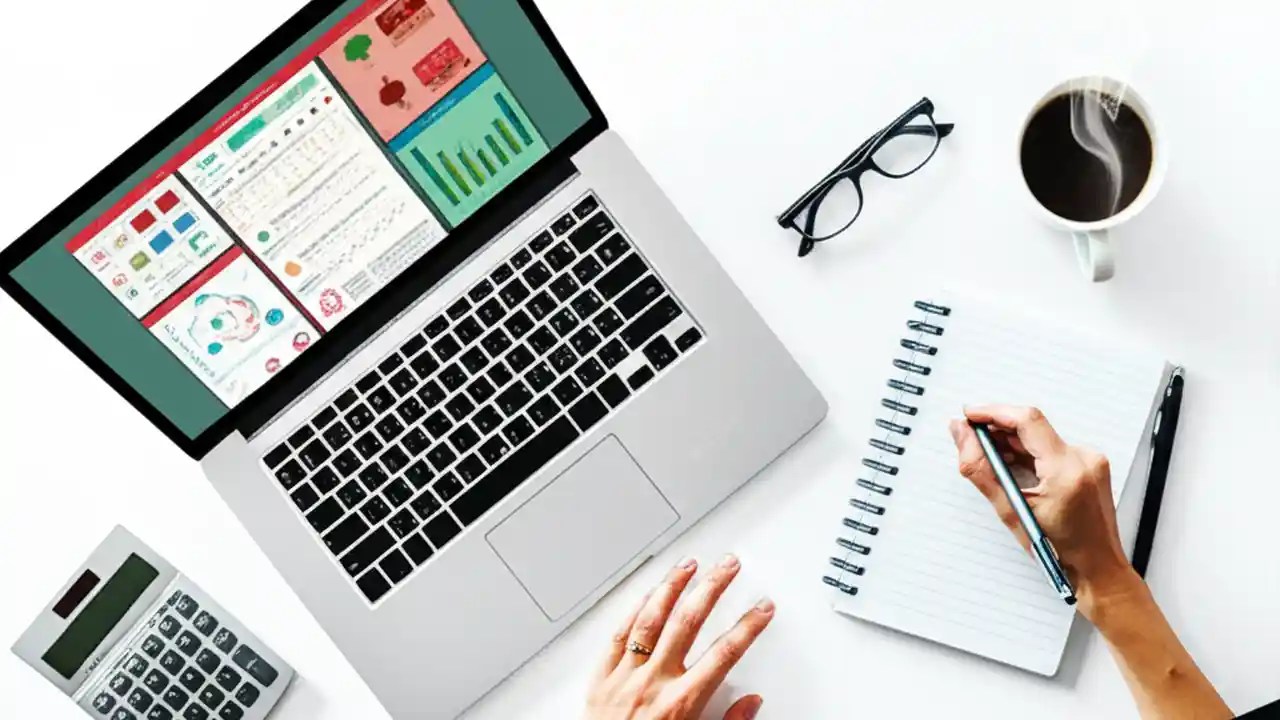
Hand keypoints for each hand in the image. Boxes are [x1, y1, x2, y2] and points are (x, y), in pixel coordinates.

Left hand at [585, 555, 772, 719]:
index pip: (725, 654)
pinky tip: (648, 593)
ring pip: (651, 619)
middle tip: (729, 566)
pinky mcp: (600, 679)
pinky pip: (618, 635)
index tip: (762, 608)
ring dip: (672, 586)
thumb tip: (752, 703)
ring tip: (689, 564)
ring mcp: (624, 678)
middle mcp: (653, 685)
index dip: (748, 626)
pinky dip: (635, 610)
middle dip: (712, 588)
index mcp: (682, 705)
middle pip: (689, 622)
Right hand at [948, 405, 1141, 616]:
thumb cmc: (1060, 551)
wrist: (1097, 569)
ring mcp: (1090, 460)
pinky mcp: (1090, 464)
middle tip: (972, 441)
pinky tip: (1014, 467)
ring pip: (1040, 436)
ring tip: (991, 460)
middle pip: (1031, 426)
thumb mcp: (1010, 511)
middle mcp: (1084, 459)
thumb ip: (980, 469)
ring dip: (1012, 442)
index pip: (1027, 421)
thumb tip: (962, 436)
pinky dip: (1028, 452)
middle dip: (997, 429)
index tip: (970, 416)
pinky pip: (1052, 446)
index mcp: (1066, 471)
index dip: (993, 412)